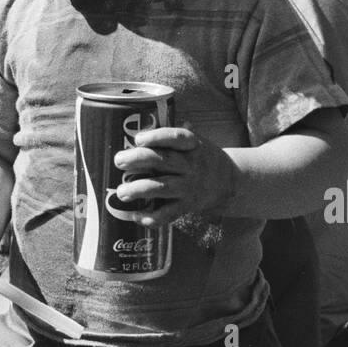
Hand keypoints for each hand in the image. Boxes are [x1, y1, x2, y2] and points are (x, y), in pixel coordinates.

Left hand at [112, 125, 236, 225]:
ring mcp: (189, 187)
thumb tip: (138, 129)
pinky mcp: (188, 206)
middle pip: (163, 161)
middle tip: (119, 161)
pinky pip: (168, 214)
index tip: (138, 139)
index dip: (156, 137)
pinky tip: (136, 215)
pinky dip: (150, 217)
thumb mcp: (194, 141)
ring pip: (161, 187)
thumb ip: (170, 136)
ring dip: (138, 189)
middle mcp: (191, 165)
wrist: (228, 181)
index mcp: (193, 144)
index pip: (176, 137)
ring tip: (121, 192)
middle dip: (137, 160)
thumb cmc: (200, 157)